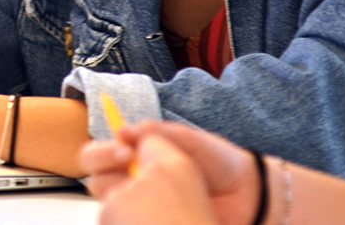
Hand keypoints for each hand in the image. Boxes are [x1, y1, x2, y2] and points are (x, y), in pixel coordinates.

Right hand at [88, 130, 219, 224]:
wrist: (248, 195)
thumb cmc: (218, 164)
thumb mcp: (190, 141)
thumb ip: (158, 133)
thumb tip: (123, 130)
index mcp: (136, 158)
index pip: (99, 155)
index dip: (104, 152)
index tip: (126, 151)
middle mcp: (133, 183)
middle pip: (96, 179)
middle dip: (106, 169)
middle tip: (133, 168)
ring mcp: (142, 208)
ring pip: (110, 205)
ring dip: (122, 197)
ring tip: (155, 194)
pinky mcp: (152, 224)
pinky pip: (128, 222)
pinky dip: (135, 217)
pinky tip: (160, 214)